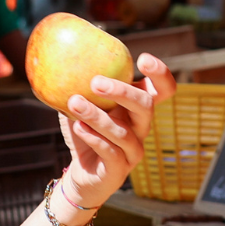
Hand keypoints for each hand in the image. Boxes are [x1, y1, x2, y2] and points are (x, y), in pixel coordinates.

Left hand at [56, 53, 176, 211]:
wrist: (81, 173)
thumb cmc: (84, 133)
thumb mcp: (81, 105)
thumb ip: (78, 83)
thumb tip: (62, 52)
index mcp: (137, 108)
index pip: (162, 89)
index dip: (160, 74)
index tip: (142, 59)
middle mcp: (141, 127)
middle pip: (146, 105)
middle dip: (123, 92)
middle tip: (96, 82)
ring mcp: (133, 150)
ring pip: (124, 132)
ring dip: (97, 116)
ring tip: (74, 103)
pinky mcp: (119, 169)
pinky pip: (111, 152)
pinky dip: (93, 138)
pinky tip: (78, 127)